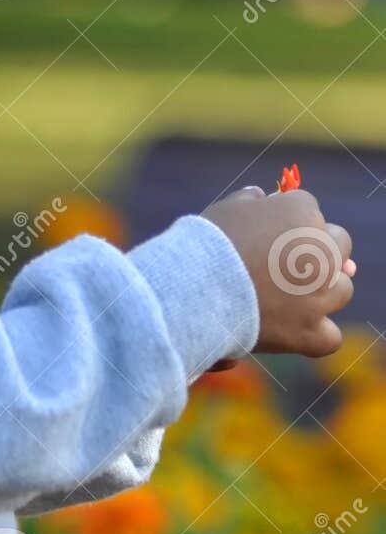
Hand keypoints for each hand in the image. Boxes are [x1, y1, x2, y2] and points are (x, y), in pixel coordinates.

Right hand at [201, 184, 354, 361]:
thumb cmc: (205, 244)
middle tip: (288, 261)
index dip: (287, 220)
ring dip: (323, 290)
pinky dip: (317, 334)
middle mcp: (320, 250)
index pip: (308, 209)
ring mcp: (318, 293)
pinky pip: (330, 336)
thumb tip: (261, 197)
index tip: (266, 232)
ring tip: (290, 296)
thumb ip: (251, 201)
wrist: (191, 288)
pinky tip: (300, 329)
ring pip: (343, 288)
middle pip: (338, 243)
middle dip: (318, 249)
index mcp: (302, 212)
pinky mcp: (308, 330)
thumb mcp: (227, 209)